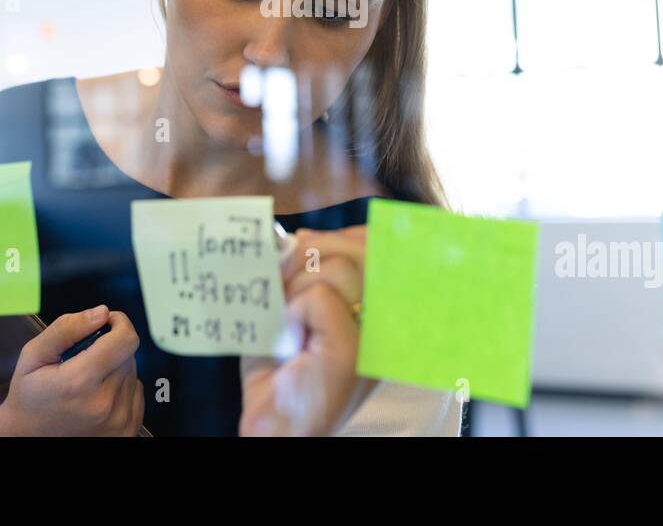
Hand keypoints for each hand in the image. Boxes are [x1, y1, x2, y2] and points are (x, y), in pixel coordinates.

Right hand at [0, 305, 143, 435]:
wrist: (27, 437)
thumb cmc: (29, 397)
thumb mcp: (33, 355)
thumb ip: (67, 328)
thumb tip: (102, 313)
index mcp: (80, 382)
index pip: (126, 339)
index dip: (118, 323)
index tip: (107, 323)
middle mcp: (104, 404)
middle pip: (128, 354)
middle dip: (110, 349)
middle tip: (84, 361)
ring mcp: (118, 421)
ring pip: (132, 373)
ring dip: (115, 370)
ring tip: (87, 382)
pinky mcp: (127, 430)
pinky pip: (136, 393)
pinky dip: (121, 389)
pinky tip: (97, 397)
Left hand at [239, 226, 376, 435]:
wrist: (275, 425)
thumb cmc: (281, 372)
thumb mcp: (292, 304)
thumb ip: (303, 267)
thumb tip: (299, 237)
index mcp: (376, 302)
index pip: (371, 242)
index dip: (335, 238)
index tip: (305, 247)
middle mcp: (386, 317)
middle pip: (355, 247)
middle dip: (306, 259)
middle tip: (285, 295)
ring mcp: (376, 334)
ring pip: (337, 268)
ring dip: (295, 290)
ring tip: (289, 326)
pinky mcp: (354, 350)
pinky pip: (320, 294)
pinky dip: (292, 311)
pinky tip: (291, 340)